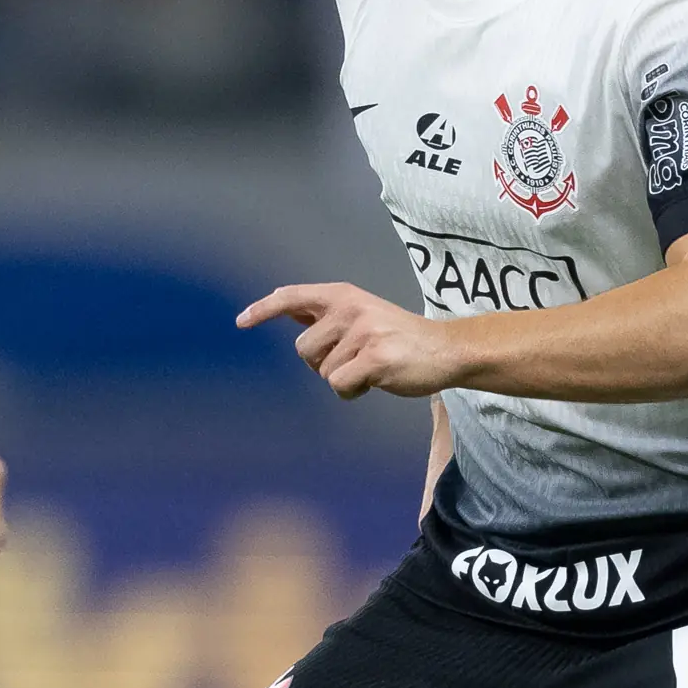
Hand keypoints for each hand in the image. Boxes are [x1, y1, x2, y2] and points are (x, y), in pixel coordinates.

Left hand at [239, 281, 457, 400]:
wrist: (445, 349)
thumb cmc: (398, 336)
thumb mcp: (361, 312)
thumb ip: (325, 312)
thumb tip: (285, 305)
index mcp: (344, 295)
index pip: (293, 297)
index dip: (263, 309)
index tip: (241, 322)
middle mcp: (350, 308)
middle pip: (303, 348)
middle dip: (323, 362)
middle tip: (355, 358)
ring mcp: (363, 332)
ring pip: (323, 371)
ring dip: (342, 378)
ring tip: (370, 367)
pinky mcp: (375, 358)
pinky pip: (339, 385)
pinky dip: (352, 391)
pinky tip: (374, 381)